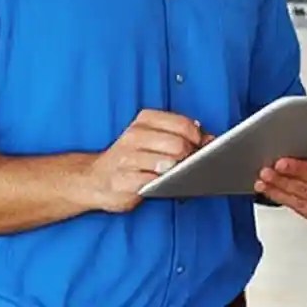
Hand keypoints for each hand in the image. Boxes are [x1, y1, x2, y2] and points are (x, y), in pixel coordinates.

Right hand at [83, 109, 207, 212]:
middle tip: (190, 166)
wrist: (94, 179)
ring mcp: (127, 159)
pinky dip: (163, 186)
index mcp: (144, 120)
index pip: (183, 125)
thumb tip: (212, 139)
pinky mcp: (124, 181)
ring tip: (176, 175)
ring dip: (177, 173)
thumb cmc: (131, 159)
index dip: (199, 140)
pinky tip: (163, 186)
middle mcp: (134, 136)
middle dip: (190, 158)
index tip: (201, 149)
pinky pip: (153, 183)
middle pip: (178, 145)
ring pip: (168, 164)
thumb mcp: (153, 140)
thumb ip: (182, 136)